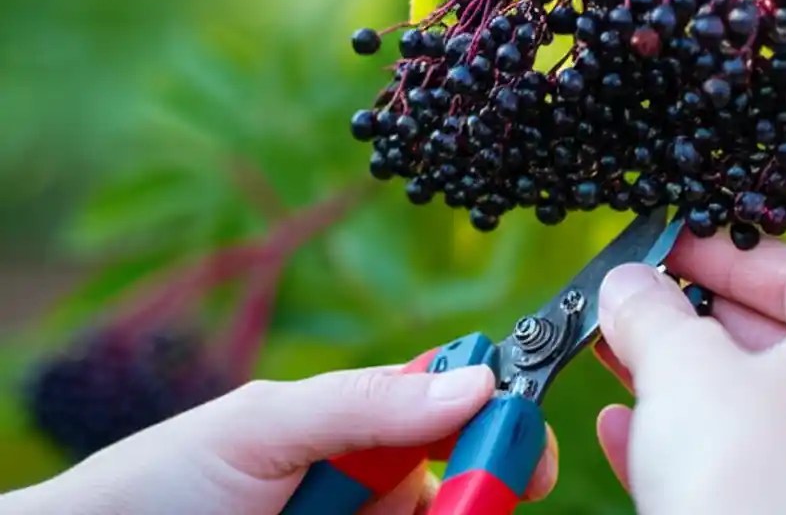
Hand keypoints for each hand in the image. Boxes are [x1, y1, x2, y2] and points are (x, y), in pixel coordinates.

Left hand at [2, 360, 557, 514]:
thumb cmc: (165, 479)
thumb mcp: (264, 424)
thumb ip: (366, 401)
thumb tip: (477, 381)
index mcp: (365, 419)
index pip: (461, 407)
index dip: (502, 425)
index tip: (522, 459)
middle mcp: (375, 479)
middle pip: (463, 486)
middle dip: (471, 500)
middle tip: (454, 514)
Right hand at [593, 232, 785, 514]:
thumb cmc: (740, 475)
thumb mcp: (680, 366)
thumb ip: (650, 311)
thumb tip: (627, 285)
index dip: (730, 253)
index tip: (671, 247)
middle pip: (775, 339)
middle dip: (692, 319)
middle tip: (636, 304)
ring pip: (753, 404)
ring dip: (679, 379)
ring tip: (618, 359)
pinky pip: (745, 464)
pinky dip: (687, 441)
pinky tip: (624, 433)